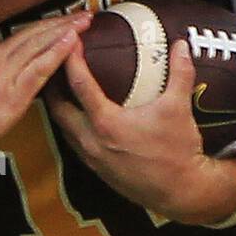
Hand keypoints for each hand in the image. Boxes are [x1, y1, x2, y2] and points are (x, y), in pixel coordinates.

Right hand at [0, 13, 90, 168]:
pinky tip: (74, 40)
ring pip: (40, 44)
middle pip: (33, 33)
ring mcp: (6, 73)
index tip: (58, 22)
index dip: (42, 28)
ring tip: (85, 20)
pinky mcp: (14, 91)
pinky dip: (58, 51)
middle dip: (59, 22)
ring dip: (65, 30)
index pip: (19, 36)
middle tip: (82, 13)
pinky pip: (41, 66)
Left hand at [46, 37, 235, 224]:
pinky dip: (71, 126)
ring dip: (59, 107)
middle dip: (53, 84)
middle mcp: (91, 141)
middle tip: (55, 64)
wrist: (182, 193)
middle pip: (58, 107)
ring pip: (63, 128)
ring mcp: (92, 158)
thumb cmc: (178, 151)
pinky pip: (74, 143)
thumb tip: (180, 44)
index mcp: (106, 123)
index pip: (79, 85)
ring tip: (61, 87)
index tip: (71, 42)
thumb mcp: (178, 108)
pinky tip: (80, 117)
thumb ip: (179, 73)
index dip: (72, 60)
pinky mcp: (97, 170)